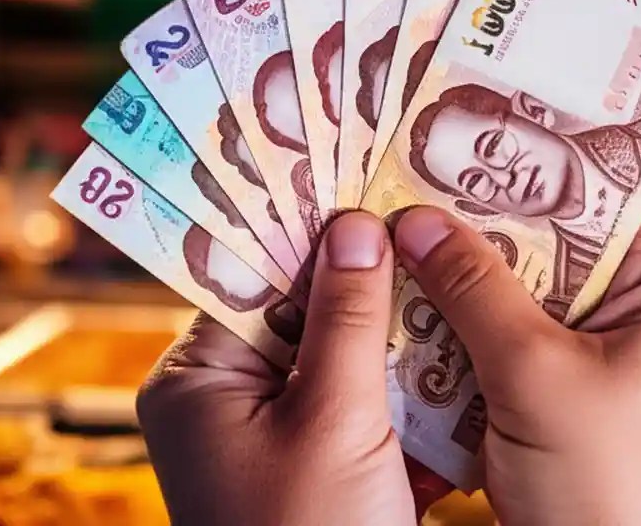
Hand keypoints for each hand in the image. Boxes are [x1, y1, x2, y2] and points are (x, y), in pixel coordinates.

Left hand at [136, 211, 415, 525]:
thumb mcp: (334, 420)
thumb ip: (347, 318)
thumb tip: (357, 225)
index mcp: (194, 379)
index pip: (253, 274)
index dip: (312, 228)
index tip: (366, 178)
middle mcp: (220, 398)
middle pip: (299, 310)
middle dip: (363, 279)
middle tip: (424, 224)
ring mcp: (267, 433)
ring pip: (335, 355)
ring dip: (389, 334)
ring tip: (446, 278)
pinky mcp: (312, 462)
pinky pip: (352, 401)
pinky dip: (395, 386)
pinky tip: (446, 352)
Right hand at [394, 206, 640, 525]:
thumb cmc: (609, 488)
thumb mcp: (535, 375)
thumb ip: (472, 288)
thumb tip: (411, 218)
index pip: (584, 199)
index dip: (507, 176)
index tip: (435, 148)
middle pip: (541, 245)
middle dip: (468, 238)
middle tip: (393, 200)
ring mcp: (606, 348)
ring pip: (514, 294)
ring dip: (454, 290)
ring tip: (387, 251)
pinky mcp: (567, 388)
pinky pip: (506, 341)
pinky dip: (459, 338)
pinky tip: (405, 317)